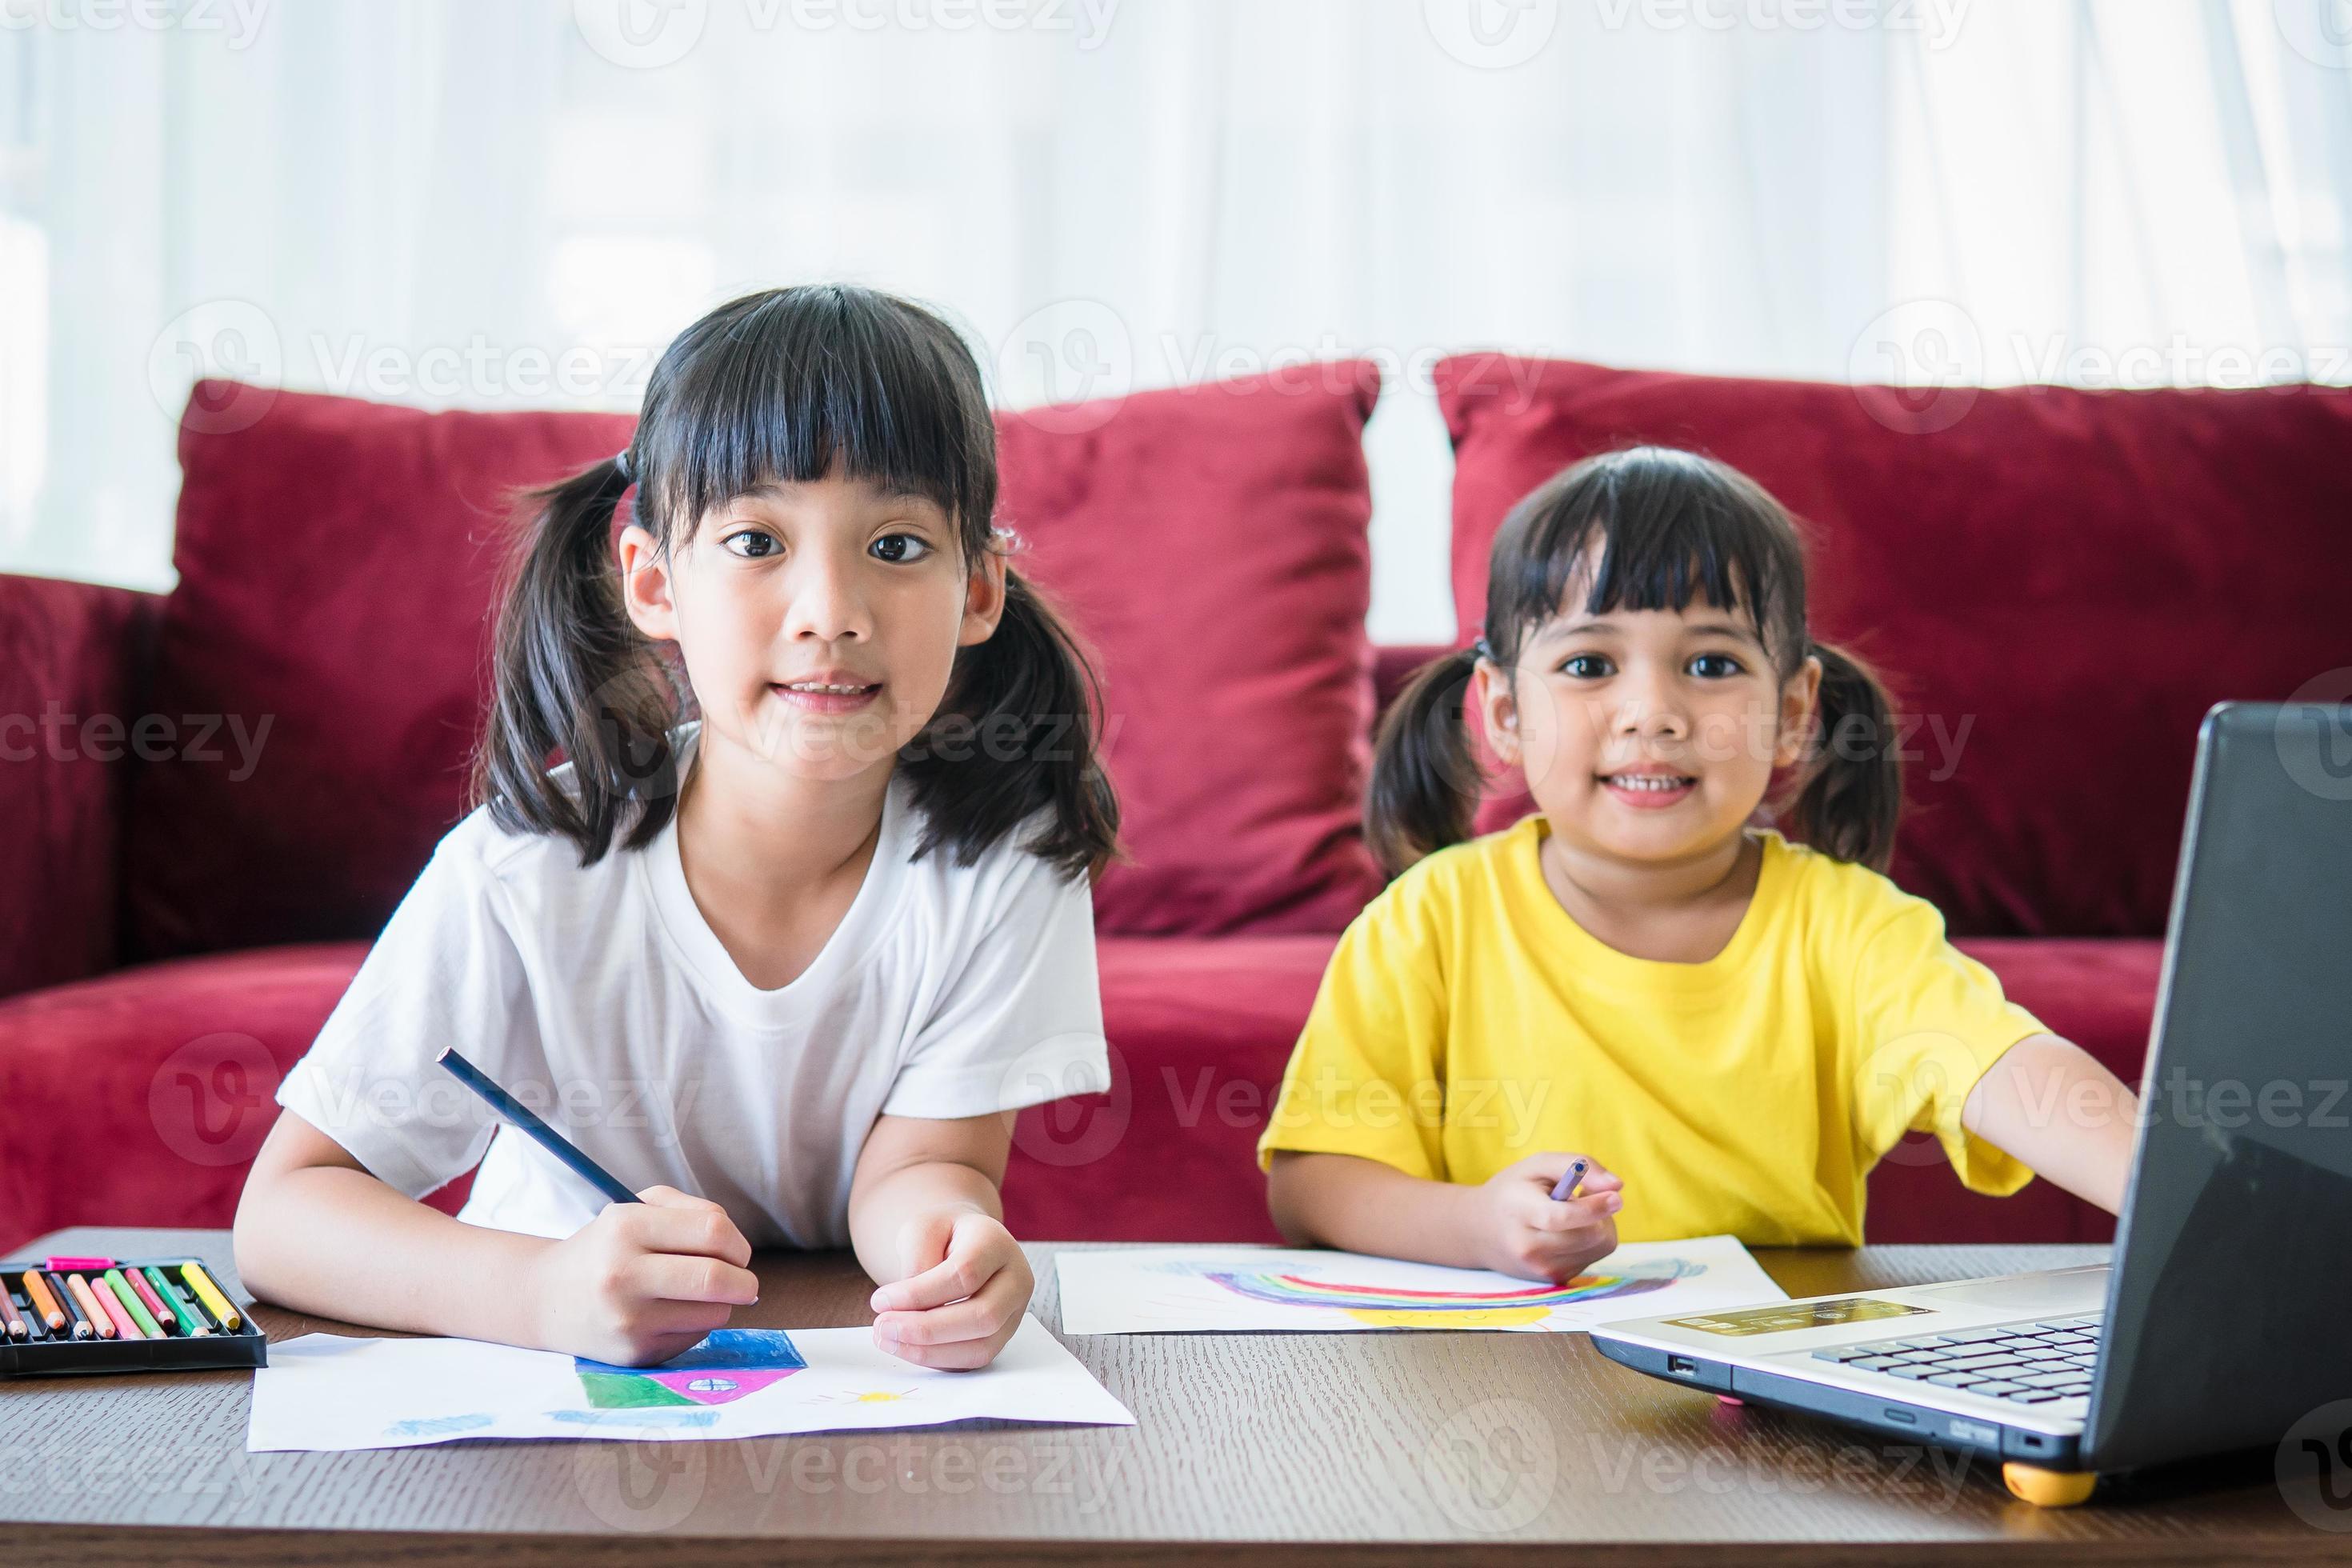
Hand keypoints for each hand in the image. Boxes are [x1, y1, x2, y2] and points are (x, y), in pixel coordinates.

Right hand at [527, 1186, 759, 1365]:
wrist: (546, 1298)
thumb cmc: (606, 1247)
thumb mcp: (636, 1209)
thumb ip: (692, 1212)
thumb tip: (738, 1251)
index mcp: (626, 1227)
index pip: (713, 1231)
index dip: (738, 1243)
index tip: (737, 1252)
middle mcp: (623, 1274)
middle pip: (716, 1279)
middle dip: (745, 1282)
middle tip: (744, 1283)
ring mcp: (627, 1319)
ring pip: (714, 1313)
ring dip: (721, 1304)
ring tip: (698, 1296)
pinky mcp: (634, 1353)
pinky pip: (694, 1337)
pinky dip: (696, 1325)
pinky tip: (670, 1315)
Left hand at [867, 1208, 1032, 1369]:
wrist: (961, 1244)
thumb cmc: (941, 1236)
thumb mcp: (922, 1229)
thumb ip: (916, 1262)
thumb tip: (907, 1309)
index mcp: (997, 1242)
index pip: (965, 1274)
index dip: (919, 1294)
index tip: (880, 1300)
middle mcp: (1016, 1279)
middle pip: (982, 1316)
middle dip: (926, 1330)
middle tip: (883, 1328)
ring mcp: (1014, 1312)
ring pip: (981, 1347)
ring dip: (929, 1351)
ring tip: (889, 1340)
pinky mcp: (1002, 1337)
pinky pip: (973, 1360)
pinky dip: (938, 1359)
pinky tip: (907, 1348)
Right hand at [1475, 1153, 1624, 1282]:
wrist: (1480, 1232)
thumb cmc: (1514, 1191)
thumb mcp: (1537, 1166)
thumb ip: (1578, 1166)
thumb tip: (1617, 1186)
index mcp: (1519, 1212)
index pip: (1561, 1218)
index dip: (1592, 1208)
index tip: (1616, 1197)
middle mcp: (1529, 1248)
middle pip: (1589, 1235)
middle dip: (1599, 1212)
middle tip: (1582, 1195)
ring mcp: (1542, 1269)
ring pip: (1599, 1247)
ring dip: (1598, 1226)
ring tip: (1571, 1214)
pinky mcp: (1555, 1279)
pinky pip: (1593, 1257)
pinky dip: (1590, 1241)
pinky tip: (1567, 1232)